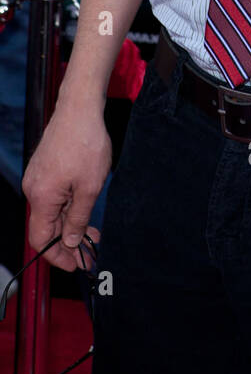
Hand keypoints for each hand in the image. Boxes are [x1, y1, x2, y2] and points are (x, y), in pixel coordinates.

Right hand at [22, 96, 110, 272]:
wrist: (79, 109)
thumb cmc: (85, 143)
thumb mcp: (89, 187)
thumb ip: (78, 218)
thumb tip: (70, 241)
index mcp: (41, 197)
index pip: (41, 240)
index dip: (58, 256)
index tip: (76, 264)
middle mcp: (34, 189)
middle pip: (46, 227)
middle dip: (68, 242)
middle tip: (90, 251)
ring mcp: (37, 178)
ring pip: (51, 212)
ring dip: (70, 225)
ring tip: (93, 231)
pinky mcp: (44, 169)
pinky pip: (53, 197)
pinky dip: (67, 208)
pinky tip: (84, 209)